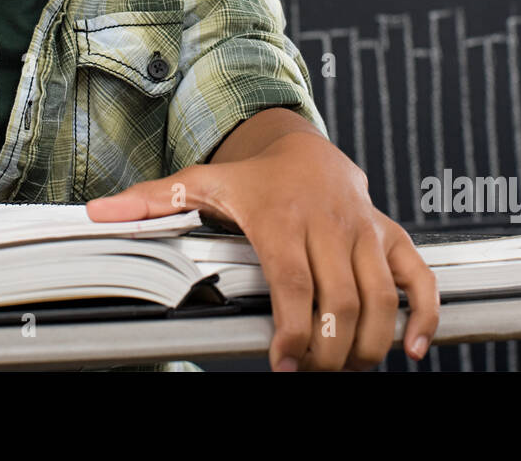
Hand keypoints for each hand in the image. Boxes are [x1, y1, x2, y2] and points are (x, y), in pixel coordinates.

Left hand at [87, 132, 438, 370]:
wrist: (303, 145)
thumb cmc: (249, 177)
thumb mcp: (198, 182)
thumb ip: (151, 202)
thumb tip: (97, 213)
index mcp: (280, 215)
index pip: (294, 280)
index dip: (293, 327)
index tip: (282, 364)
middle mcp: (327, 221)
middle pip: (339, 297)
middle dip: (327, 349)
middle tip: (310, 374)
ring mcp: (363, 229)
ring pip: (380, 294)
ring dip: (369, 343)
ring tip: (347, 370)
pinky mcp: (389, 234)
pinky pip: (417, 275)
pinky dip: (423, 313)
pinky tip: (416, 348)